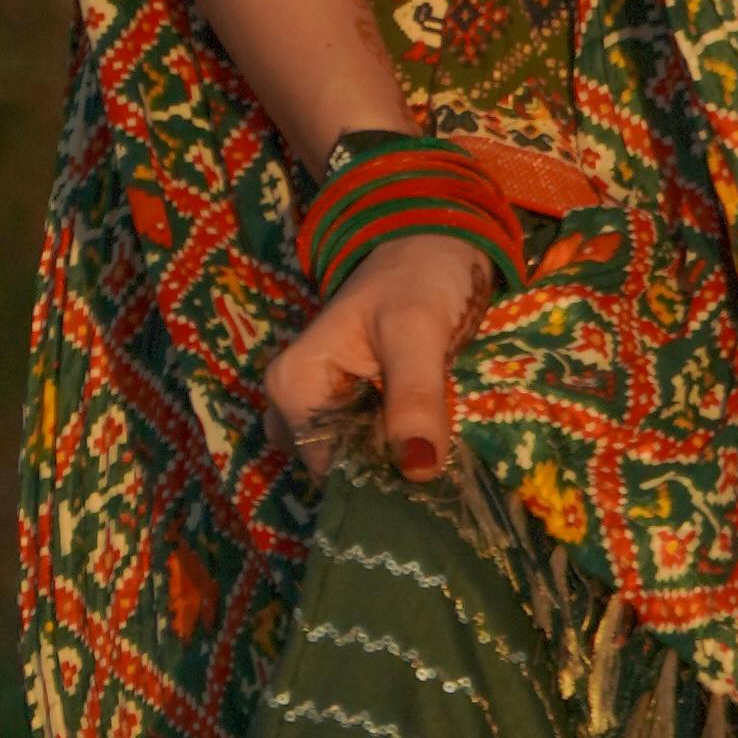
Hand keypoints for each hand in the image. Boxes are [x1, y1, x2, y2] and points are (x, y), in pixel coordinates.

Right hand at [265, 228, 487, 477]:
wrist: (436, 245)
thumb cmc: (419, 277)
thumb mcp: (418, 333)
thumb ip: (415, 399)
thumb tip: (419, 472)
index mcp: (293, 384)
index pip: (328, 467)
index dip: (377, 484)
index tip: (429, 492)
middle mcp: (294, 403)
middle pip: (338, 469)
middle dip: (387, 478)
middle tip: (444, 479)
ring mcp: (320, 408)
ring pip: (354, 463)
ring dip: (395, 469)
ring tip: (443, 468)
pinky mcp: (348, 409)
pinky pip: (368, 449)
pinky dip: (399, 454)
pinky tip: (433, 451)